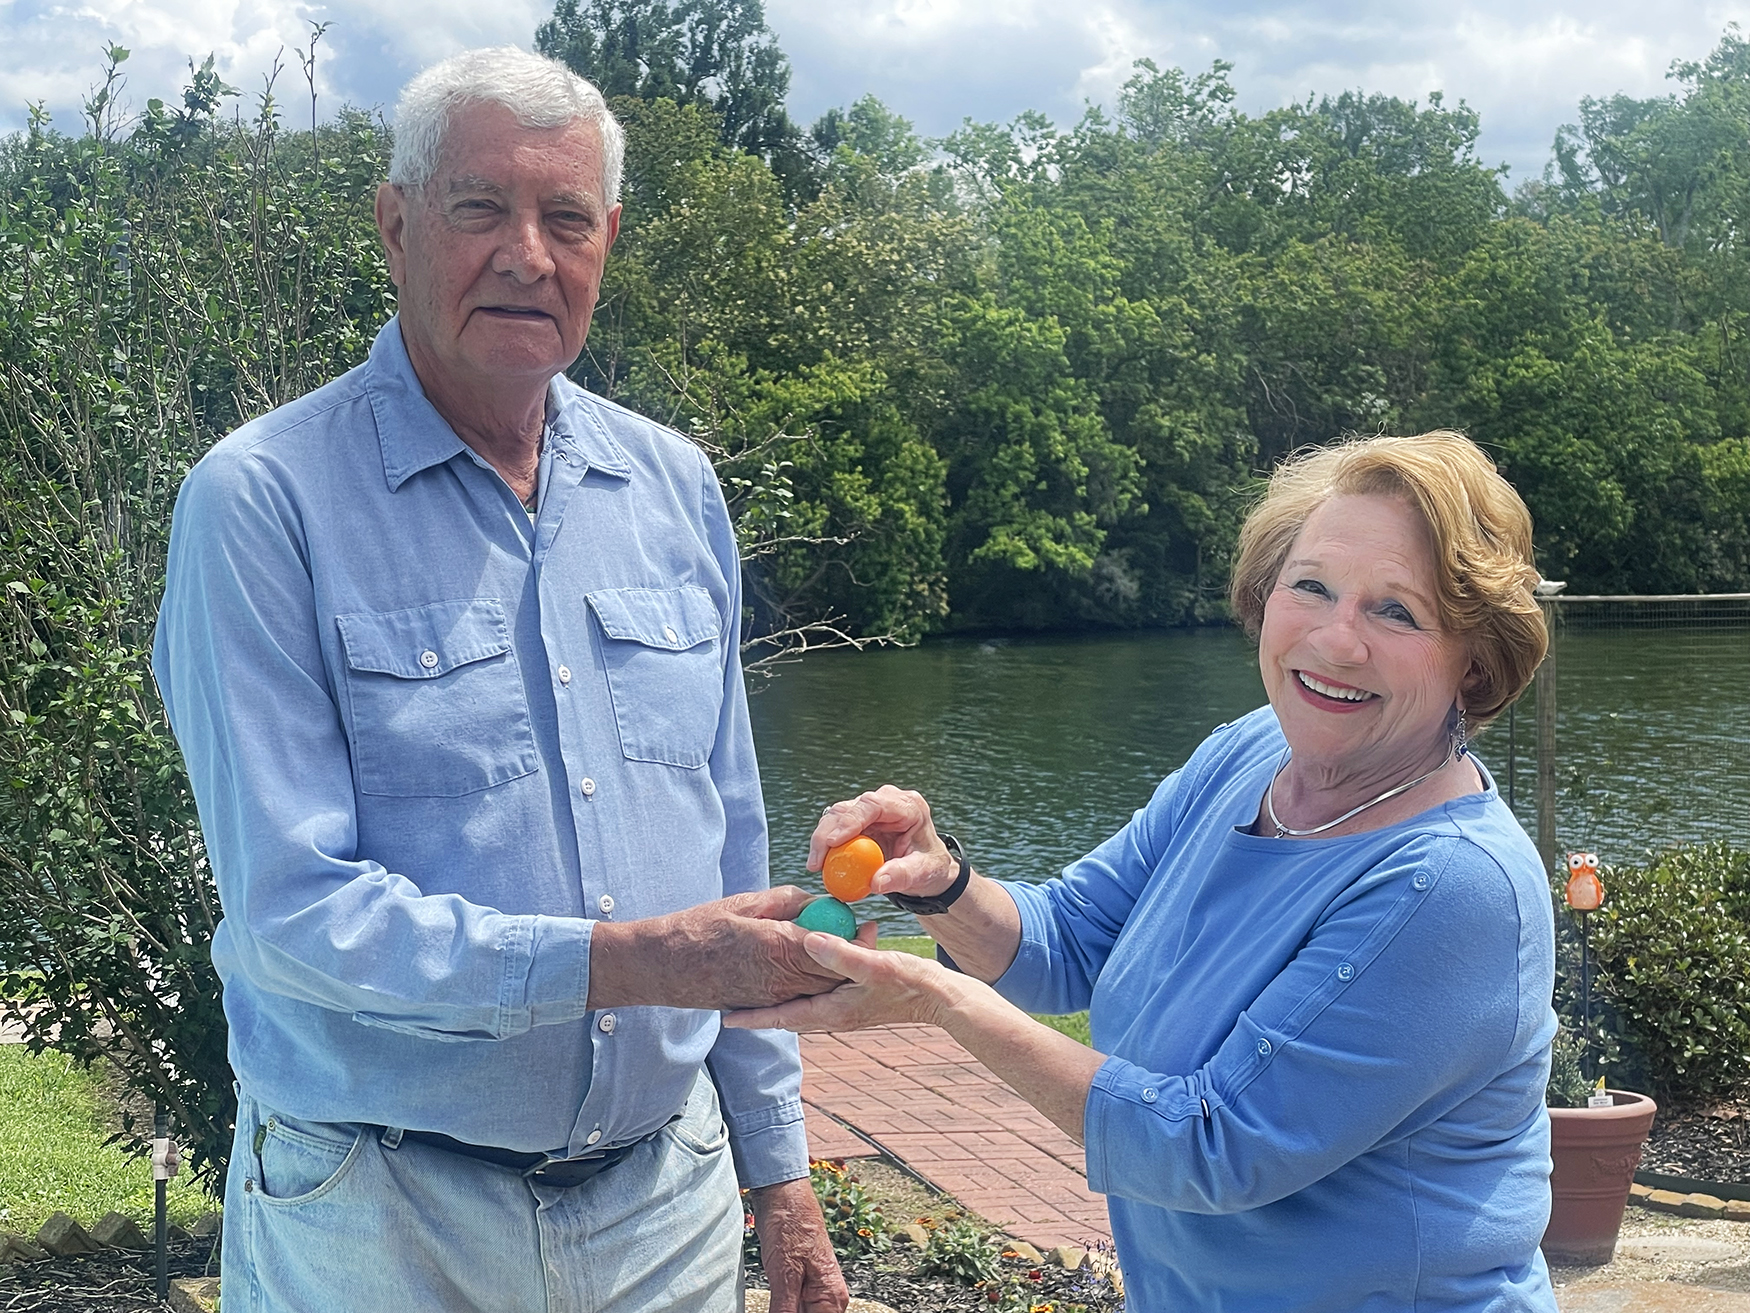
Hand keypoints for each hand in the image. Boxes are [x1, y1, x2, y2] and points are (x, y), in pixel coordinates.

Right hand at [587, 887, 849, 1010]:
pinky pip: (798, 999)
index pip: (832, 947)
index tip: (865, 924)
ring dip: (832, 973)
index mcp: (777, 947)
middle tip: (862, 939)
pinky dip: (809, 986)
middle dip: (850, 958)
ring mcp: (770, 998)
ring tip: (837, 952)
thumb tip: (819, 903)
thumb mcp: (747, 903)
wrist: (665, 965)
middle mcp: (779, 979)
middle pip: (832, 975)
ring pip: (819, 991)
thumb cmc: (702, 927)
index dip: (854, 937)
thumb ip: (788, 901)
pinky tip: (807, 968)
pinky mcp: (761, 1008)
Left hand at [723, 926, 968, 1034]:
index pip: (784, 1017)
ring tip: (753, 991)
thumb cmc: (910, 982)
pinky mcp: (853, 1003)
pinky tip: (799, 973)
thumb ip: (841, 953)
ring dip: (778, 1001)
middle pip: (787, 1016)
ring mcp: (844, 1011)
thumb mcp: (875, 964)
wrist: (940, 999)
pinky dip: (801, 990)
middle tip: (729, 1004)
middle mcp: (834, 1016)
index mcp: (834, 1011)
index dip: (753, 1018)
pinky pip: (817, 998)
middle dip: (759, 1012)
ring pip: (801, 1007)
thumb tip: (807, 940)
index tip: (725, 1019)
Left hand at [748, 1176, 848, 1312]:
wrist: (783, 1195)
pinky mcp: (798, 1285)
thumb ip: (785, 1312)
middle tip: (774, 1305)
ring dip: (782, 1312)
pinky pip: (791, 1309)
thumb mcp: (784, 1276)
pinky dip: (779, 1311)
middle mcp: (828, 1298)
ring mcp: (813, 1292)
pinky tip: (770, 1304)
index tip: (779, 1311)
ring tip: (773, 1297)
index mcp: (832, 1299)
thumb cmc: (790, 1225)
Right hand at [811, 786, 957, 900]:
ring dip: (822, 840)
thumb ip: (902, 875)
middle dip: (828, 832)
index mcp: (908, 807)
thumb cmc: (930, 867)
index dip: (850, 820)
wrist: (928, 869)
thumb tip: (876, 882)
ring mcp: (871, 811)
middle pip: (849, 808)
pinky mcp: (859, 822)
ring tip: (816, 866)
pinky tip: (821, 863)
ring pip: (837, 816)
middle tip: (816, 861)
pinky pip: (836, 828)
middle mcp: (887, 802)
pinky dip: (826, 846)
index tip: (833, 842)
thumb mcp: (924, 873)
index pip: (874, 805)